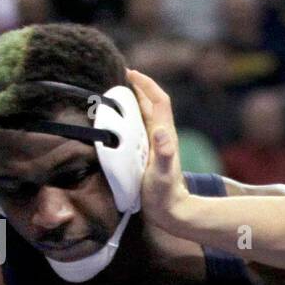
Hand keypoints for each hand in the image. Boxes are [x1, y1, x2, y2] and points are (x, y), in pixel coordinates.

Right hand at [127, 68, 188, 230]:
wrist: (171, 212)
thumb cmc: (165, 194)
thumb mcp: (162, 174)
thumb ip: (164, 154)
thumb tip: (162, 132)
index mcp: (164, 134)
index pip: (159, 101)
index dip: (147, 84)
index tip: (131, 73)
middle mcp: (161, 135)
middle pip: (150, 103)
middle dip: (137, 87)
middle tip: (117, 76)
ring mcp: (155, 144)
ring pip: (144, 115)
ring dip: (132, 100)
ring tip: (113, 92)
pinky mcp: (148, 153)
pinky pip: (138, 128)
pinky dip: (128, 118)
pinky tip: (116, 121)